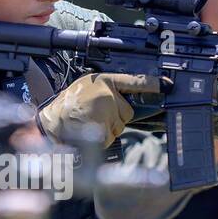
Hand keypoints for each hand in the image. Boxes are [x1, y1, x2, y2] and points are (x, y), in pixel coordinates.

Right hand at [39, 73, 160, 146]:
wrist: (51, 122)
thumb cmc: (67, 107)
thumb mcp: (87, 89)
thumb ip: (106, 91)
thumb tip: (125, 100)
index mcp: (103, 80)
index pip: (133, 81)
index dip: (150, 84)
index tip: (166, 85)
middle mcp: (107, 94)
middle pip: (127, 111)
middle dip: (115, 118)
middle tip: (95, 116)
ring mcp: (106, 110)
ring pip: (119, 125)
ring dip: (107, 128)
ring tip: (88, 123)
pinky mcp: (105, 126)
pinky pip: (111, 135)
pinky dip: (102, 138)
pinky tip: (88, 131)